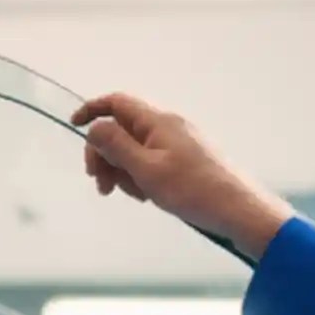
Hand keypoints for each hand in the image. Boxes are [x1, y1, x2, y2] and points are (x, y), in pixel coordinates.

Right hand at [72, 92, 293, 258]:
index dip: (92, 110)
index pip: (117, 103)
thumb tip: (94, 127)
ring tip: (136, 196)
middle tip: (101, 186)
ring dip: (124, 171)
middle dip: (105, 155)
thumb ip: (116, 146)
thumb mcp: (146, 170)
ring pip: (135, 150)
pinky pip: (152, 161)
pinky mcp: (187, 160)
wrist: (241, 211)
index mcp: (158, 122)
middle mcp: (168, 127)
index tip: (73, 126)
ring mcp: (179, 144)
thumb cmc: (194, 190)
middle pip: (122, 130)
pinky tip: (150, 196)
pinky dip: (142, 176)